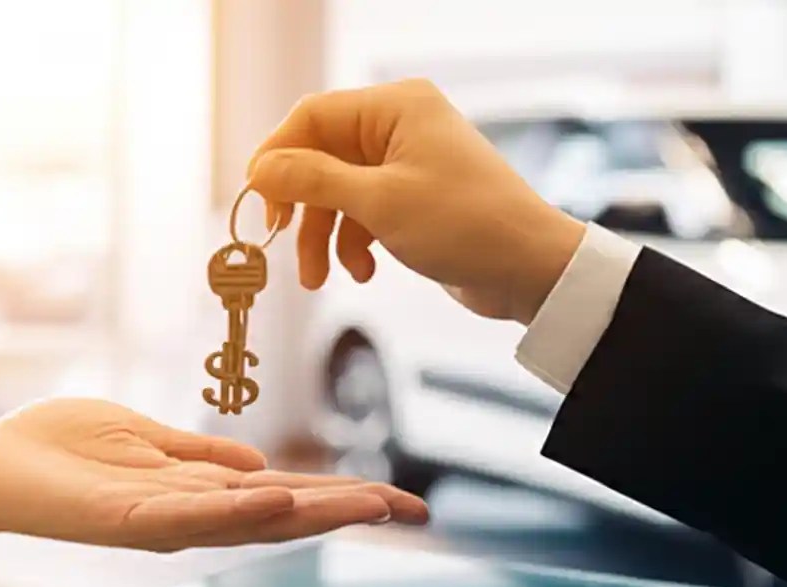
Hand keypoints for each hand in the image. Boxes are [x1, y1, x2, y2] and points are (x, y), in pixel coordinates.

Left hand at [0, 398, 428, 570]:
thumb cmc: (60, 450)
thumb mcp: (145, 438)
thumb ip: (200, 455)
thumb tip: (262, 464)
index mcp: (196, 491)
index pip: (282, 495)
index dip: (340, 499)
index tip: (398, 500)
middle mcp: (186, 513)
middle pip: (279, 514)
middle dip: (344, 512)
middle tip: (411, 511)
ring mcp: (155, 519)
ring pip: (244, 520)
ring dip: (305, 513)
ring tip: (362, 504)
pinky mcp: (118, 517)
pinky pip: (183, 516)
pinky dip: (233, 510)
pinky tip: (275, 497)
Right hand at [248, 78, 586, 324]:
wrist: (531, 270)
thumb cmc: (464, 225)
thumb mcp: (378, 202)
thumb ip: (313, 181)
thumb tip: (259, 169)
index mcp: (394, 107)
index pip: (311, 118)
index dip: (276, 157)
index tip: (256, 200)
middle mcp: (399, 126)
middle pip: (320, 158)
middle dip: (301, 208)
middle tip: (278, 240)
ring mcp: (406, 163)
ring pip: (338, 192)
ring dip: (323, 236)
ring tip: (318, 278)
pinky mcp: (413, 198)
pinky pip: (363, 213)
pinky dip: (354, 243)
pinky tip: (363, 272)